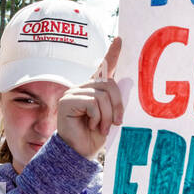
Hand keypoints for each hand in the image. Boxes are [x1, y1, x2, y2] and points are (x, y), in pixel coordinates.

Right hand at [56, 36, 123, 160]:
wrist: (80, 153)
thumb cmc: (94, 137)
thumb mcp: (110, 116)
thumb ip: (114, 100)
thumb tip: (125, 85)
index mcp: (94, 90)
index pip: (103, 67)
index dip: (112, 53)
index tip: (120, 39)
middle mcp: (83, 87)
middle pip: (108, 84)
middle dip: (117, 105)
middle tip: (116, 122)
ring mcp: (73, 92)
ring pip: (102, 95)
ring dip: (107, 115)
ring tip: (101, 127)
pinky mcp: (67, 101)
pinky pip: (92, 103)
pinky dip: (97, 117)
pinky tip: (90, 125)